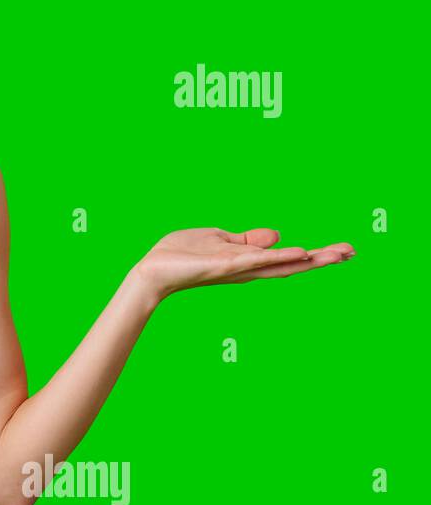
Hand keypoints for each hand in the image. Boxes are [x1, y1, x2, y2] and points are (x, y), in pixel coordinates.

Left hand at [133, 227, 354, 300]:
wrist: (152, 270)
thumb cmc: (181, 255)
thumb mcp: (219, 240)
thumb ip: (246, 239)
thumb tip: (278, 235)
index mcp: (247, 262)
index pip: (287, 259)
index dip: (314, 255)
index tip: (343, 250)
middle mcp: (248, 269)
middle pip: (292, 265)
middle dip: (322, 259)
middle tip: (353, 252)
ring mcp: (238, 268)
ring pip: (280, 264)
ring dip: (310, 258)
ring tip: (337, 253)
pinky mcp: (225, 265)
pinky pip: (255, 260)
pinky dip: (277, 256)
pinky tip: (299, 252)